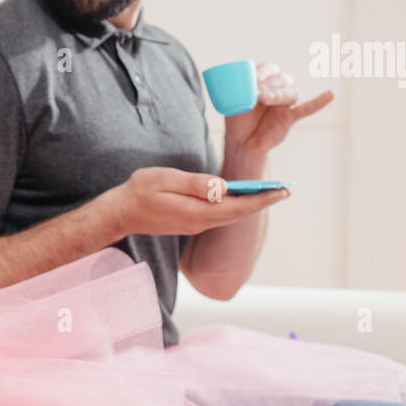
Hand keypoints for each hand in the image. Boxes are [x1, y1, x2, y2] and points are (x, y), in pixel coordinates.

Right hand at [114, 166, 289, 236]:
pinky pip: (219, 215)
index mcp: (197, 212)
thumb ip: (195, 184)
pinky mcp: (190, 223)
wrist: (120, 213)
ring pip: (230, 215)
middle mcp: (200, 222)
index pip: (238, 207)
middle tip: (285, 189)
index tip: (283, 190)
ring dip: (250, 204)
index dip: (263, 199)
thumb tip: (224, 187)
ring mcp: (195, 225)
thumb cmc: (140, 192)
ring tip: (269, 192)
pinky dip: (235, 206)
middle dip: (263, 201)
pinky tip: (240, 197)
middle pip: (239, 213)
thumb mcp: (166, 180)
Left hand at [223, 61, 333, 156]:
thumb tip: (248, 86)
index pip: (269, 69)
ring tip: (266, 99)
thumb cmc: (238, 119)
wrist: (242, 142)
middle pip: (282, 79)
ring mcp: (285, 103)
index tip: (253, 80)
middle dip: (271, 85)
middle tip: (257, 94)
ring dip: (280, 94)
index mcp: (264, 81)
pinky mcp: (291, 116)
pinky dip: (319, 101)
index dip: (264, 72)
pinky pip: (308, 107)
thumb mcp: (235, 102)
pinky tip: (330, 94)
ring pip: (292, 92)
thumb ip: (240, 92)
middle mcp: (277, 89)